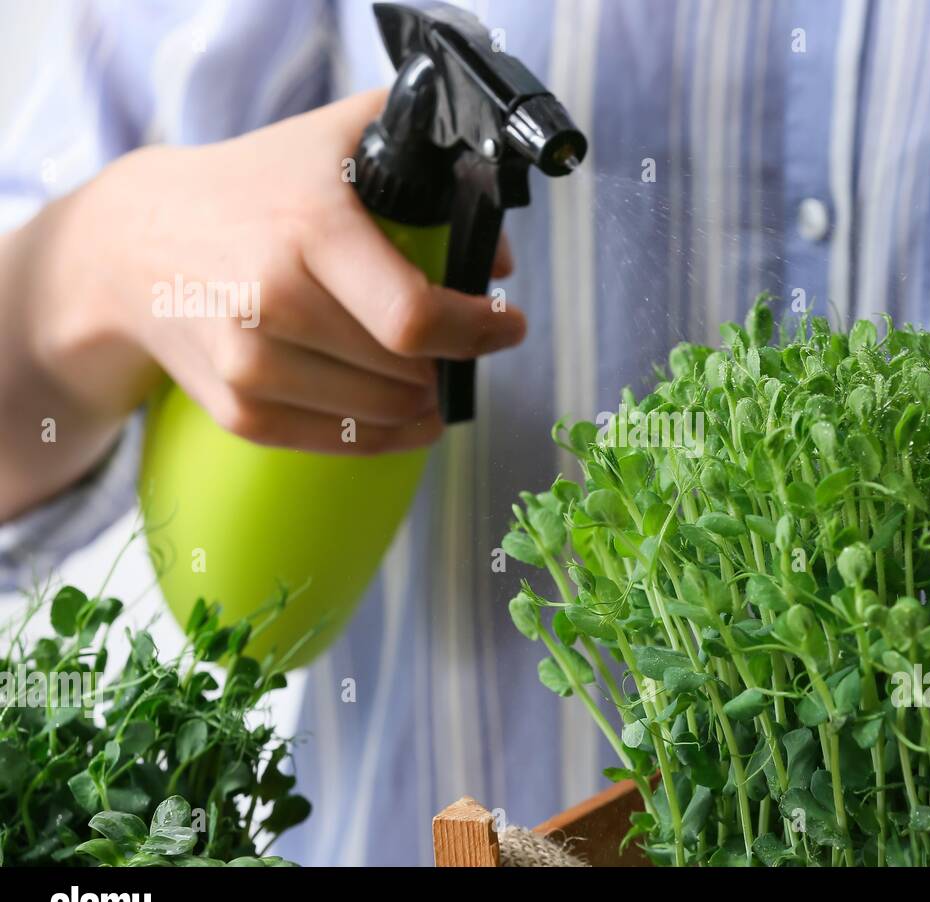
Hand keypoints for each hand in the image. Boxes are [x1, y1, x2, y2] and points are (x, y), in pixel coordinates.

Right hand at [0, 89, 521, 516]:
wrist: (132, 243)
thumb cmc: (252, 189)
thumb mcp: (335, 141)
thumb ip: (428, 163)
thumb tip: (496, 255)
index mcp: (309, 231)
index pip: (414, 316)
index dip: (476, 330)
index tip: (508, 325)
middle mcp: (273, 301)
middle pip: (405, 371)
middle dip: (455, 363)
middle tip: (468, 348)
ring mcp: (249, 363)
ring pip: (380, 413)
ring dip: (426, 404)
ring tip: (440, 379)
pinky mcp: (237, 409)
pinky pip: (338, 442)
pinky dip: (386, 436)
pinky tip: (411, 418)